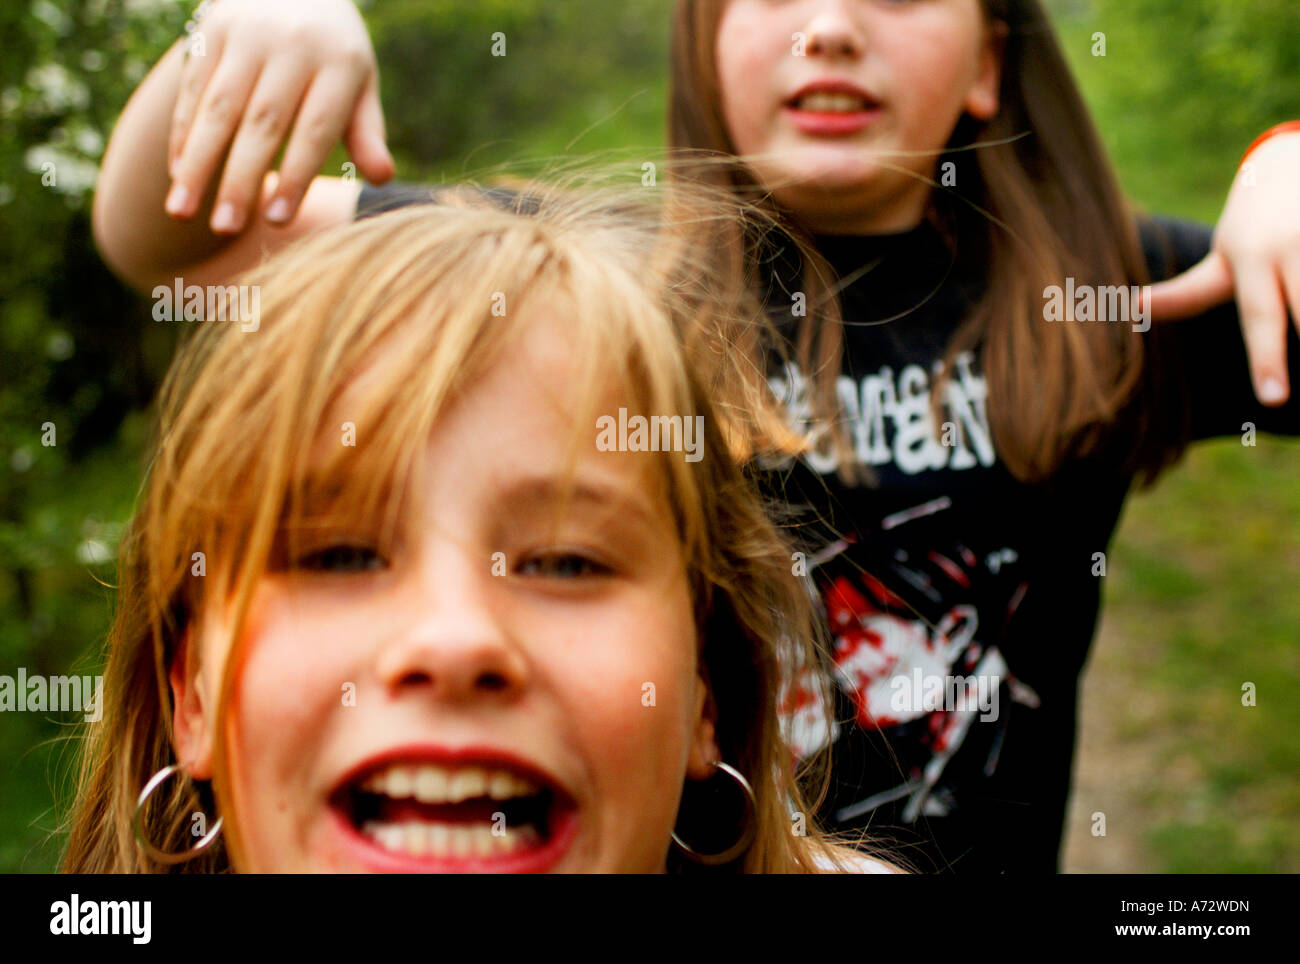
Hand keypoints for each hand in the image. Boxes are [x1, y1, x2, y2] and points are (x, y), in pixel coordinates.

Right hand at [163, 0, 393, 234]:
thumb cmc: (335, 54)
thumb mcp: (359, 84)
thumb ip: (367, 132)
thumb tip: (383, 178)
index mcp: (340, 63)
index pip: (314, 130)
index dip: (295, 177)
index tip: (276, 221)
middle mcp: (293, 44)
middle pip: (262, 123)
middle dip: (240, 178)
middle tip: (225, 228)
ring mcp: (248, 33)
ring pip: (218, 107)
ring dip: (198, 163)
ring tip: (183, 211)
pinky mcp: (212, 29)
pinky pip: (193, 89)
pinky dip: (183, 134)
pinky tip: (177, 175)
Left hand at [1143, 132, 1299, 406]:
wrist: (1295, 157)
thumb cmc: (1257, 219)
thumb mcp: (1225, 254)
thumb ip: (1190, 293)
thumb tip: (1132, 308)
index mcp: (1256, 259)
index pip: (1261, 318)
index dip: (1267, 359)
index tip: (1274, 398)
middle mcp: (1296, 247)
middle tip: (1287, 399)